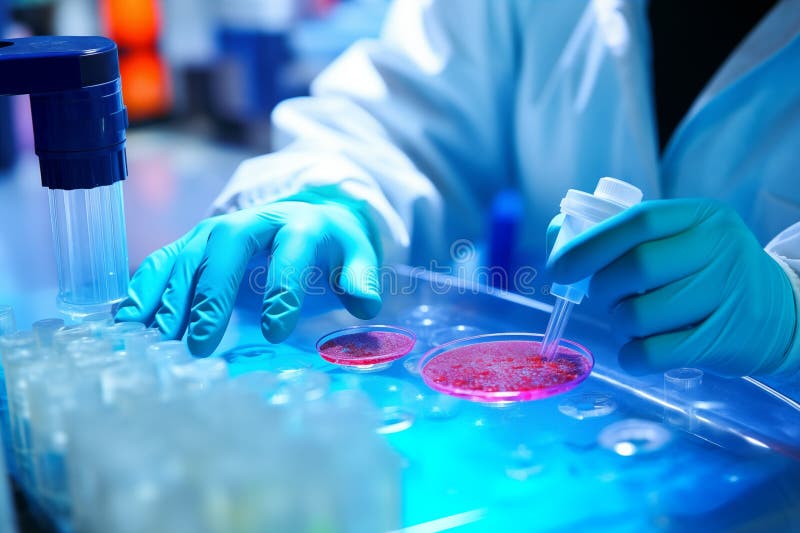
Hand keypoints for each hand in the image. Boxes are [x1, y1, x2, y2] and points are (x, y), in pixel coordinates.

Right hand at [116, 200, 381, 355]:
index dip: (282, 289)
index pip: (289, 251)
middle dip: (212, 296)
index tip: (276, 332)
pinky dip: (144, 289)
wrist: (303, 212)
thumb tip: (366, 306)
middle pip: (226, 251)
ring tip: (158, 339)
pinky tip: (129, 321)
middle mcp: (250, 223)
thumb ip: (361, 277)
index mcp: (297, 224)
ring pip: (187, 257)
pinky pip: (163, 262)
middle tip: (201, 343)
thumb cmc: (329, 243)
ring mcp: (214, 231)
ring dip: (170, 297)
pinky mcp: (192, 244)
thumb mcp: (356, 253)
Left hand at [546, 199, 796, 375]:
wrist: (779, 311)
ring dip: (619, 323)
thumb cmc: (705, 270)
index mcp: (700, 216)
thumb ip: (617, 234)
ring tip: (630, 320)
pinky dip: (631, 355)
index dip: (589, 245)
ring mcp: (724, 295)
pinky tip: (636, 349)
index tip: (559, 268)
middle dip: (602, 288)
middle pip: (635, 268)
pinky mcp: (723, 340)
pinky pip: (654, 353)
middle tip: (603, 296)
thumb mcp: (676, 238)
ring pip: (640, 314)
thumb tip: (554, 233)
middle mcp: (719, 249)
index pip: (637, 222)